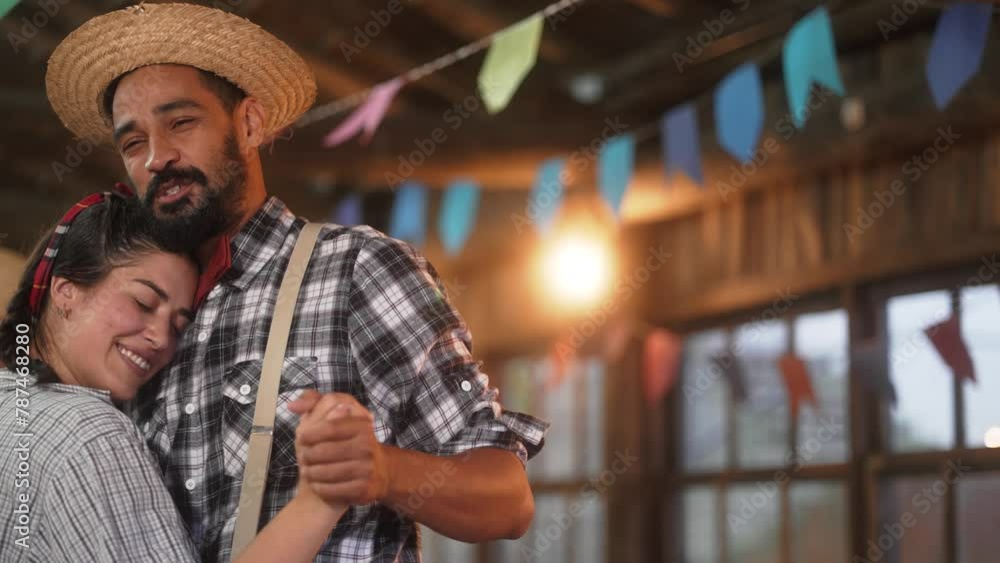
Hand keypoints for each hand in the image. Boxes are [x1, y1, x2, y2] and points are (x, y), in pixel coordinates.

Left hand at [292, 394, 355, 516]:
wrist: (378, 472)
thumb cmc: (349, 442)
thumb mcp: (337, 416)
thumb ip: (314, 403)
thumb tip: (292, 405)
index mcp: (361, 424)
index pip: (329, 427)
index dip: (310, 434)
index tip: (301, 438)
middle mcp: (367, 445)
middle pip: (323, 451)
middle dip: (307, 456)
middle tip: (303, 459)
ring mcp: (367, 467)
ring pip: (325, 472)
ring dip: (311, 473)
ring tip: (308, 471)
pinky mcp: (364, 488)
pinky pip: (332, 489)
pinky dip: (319, 488)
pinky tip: (318, 484)